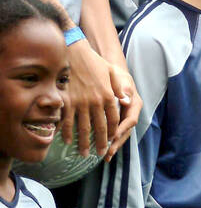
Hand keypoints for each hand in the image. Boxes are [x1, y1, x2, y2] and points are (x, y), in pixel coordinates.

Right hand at [64, 39, 120, 156]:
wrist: (73, 53)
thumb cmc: (93, 62)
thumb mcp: (111, 72)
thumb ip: (119, 88)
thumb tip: (127, 101)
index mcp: (108, 95)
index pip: (113, 119)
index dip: (113, 132)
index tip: (112, 141)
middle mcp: (95, 102)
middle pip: (100, 127)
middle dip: (101, 143)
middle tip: (101, 154)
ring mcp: (80, 103)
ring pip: (83, 128)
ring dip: (84, 142)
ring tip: (84, 153)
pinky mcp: (67, 101)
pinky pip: (67, 121)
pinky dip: (67, 132)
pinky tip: (67, 141)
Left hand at [104, 64, 141, 159]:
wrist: (112, 73)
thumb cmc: (115, 74)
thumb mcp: (119, 78)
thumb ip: (122, 88)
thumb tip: (125, 100)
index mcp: (135, 104)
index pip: (131, 119)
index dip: (122, 129)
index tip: (112, 136)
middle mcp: (132, 113)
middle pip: (127, 131)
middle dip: (118, 143)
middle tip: (108, 152)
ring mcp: (125, 118)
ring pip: (122, 134)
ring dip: (114, 146)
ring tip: (106, 157)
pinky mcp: (118, 120)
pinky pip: (115, 133)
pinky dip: (110, 142)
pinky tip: (103, 151)